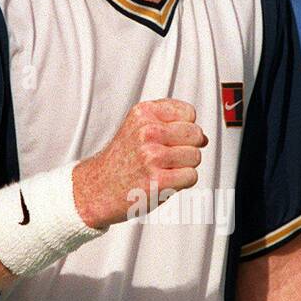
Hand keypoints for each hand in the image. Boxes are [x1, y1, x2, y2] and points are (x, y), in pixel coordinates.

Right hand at [72, 99, 207, 229]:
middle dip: (187, 147)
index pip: (189, 112)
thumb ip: (169, 123)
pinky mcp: (158, 180)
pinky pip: (191, 176)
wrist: (98, 188)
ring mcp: (153, 156)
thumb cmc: (121, 160)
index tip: (168, 138)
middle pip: (196, 134)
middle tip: (167, 157)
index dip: (184, 127)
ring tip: (162, 169)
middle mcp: (147, 132)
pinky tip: (163, 181)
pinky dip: (182, 182)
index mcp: (143, 113)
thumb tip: (203, 137)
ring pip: (195, 156)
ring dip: (184, 166)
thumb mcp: (137, 127)